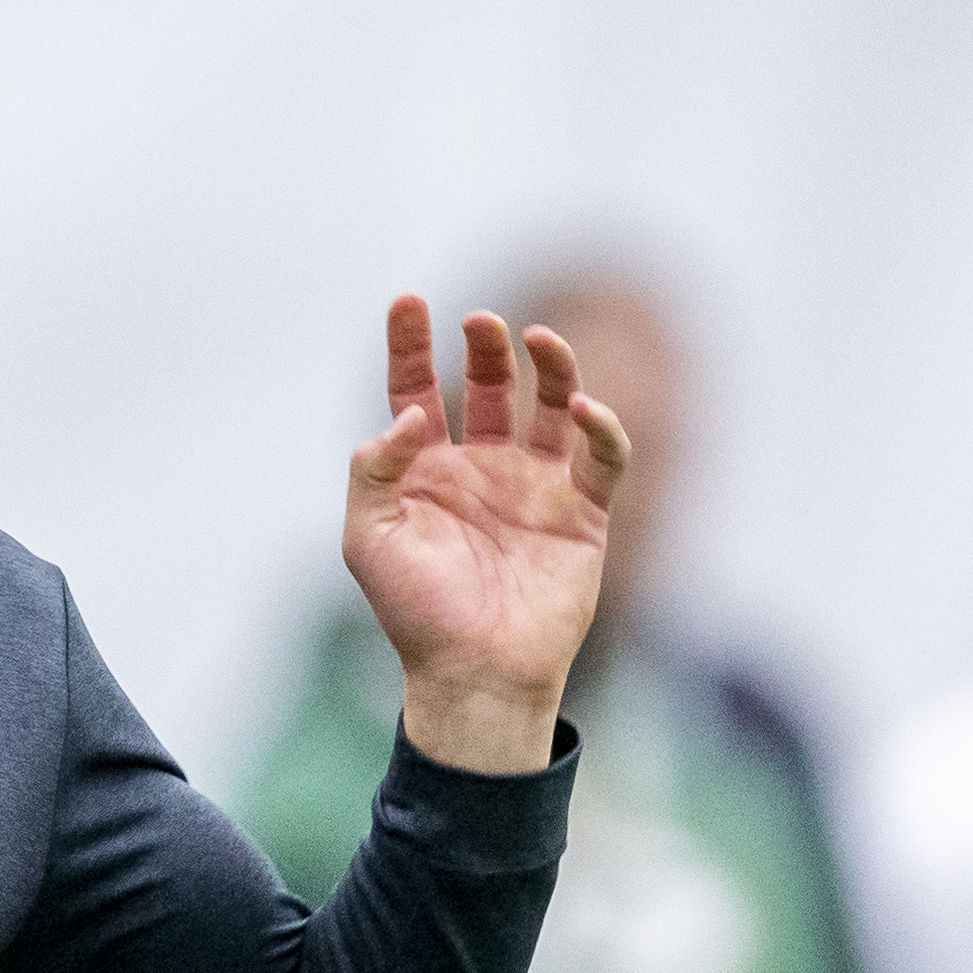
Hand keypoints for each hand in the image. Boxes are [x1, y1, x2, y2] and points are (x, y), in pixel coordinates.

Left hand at [343, 294, 629, 774]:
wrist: (474, 672)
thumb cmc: (415, 611)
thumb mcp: (370, 537)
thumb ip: (376, 469)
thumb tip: (410, 416)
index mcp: (426, 471)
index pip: (417, 390)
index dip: (411, 345)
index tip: (407, 300)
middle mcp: (482, 468)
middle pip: (489, 386)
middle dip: (486, 347)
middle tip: (480, 320)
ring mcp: (535, 487)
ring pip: (551, 407)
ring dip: (551, 368)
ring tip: (537, 340)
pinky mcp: (583, 513)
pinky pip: (602, 456)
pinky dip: (601, 426)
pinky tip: (582, 408)